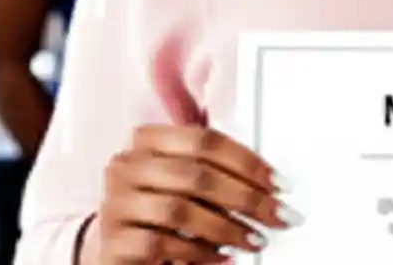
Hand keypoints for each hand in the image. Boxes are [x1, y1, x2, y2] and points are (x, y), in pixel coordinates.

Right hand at [95, 125, 300, 262]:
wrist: (117, 247)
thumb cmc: (160, 209)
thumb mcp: (186, 184)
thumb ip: (218, 174)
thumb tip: (271, 186)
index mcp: (149, 140)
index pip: (204, 140)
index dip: (247, 161)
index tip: (278, 183)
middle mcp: (128, 166)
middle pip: (196, 175)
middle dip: (246, 198)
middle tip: (277, 216)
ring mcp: (116, 203)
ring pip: (180, 211)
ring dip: (227, 229)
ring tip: (254, 240)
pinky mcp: (114, 241)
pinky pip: (162, 245)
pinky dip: (200, 254)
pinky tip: (223, 257)